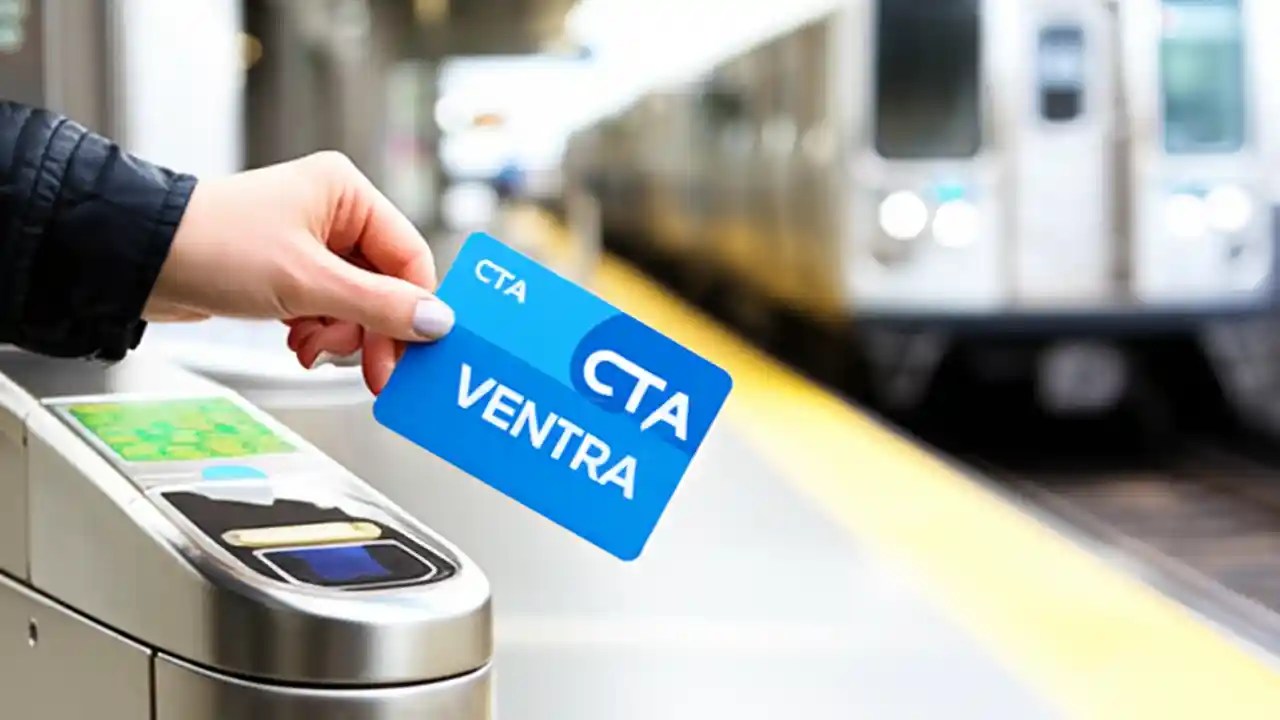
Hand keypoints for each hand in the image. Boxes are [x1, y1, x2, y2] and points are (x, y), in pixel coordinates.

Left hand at [145, 151, 453, 393]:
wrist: (137, 260)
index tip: (413, 352)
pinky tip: (296, 341)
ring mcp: (310, 241)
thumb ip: (378, 306)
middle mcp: (333, 211)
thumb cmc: (213, 247)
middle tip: (373, 372)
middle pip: (384, 285)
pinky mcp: (288, 268)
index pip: (409, 257)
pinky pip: (327, 307)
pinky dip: (318, 331)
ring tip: (309, 347)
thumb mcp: (307, 283)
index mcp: (346, 192)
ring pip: (356, 302)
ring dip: (339, 334)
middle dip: (372, 329)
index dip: (414, 309)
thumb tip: (436, 322)